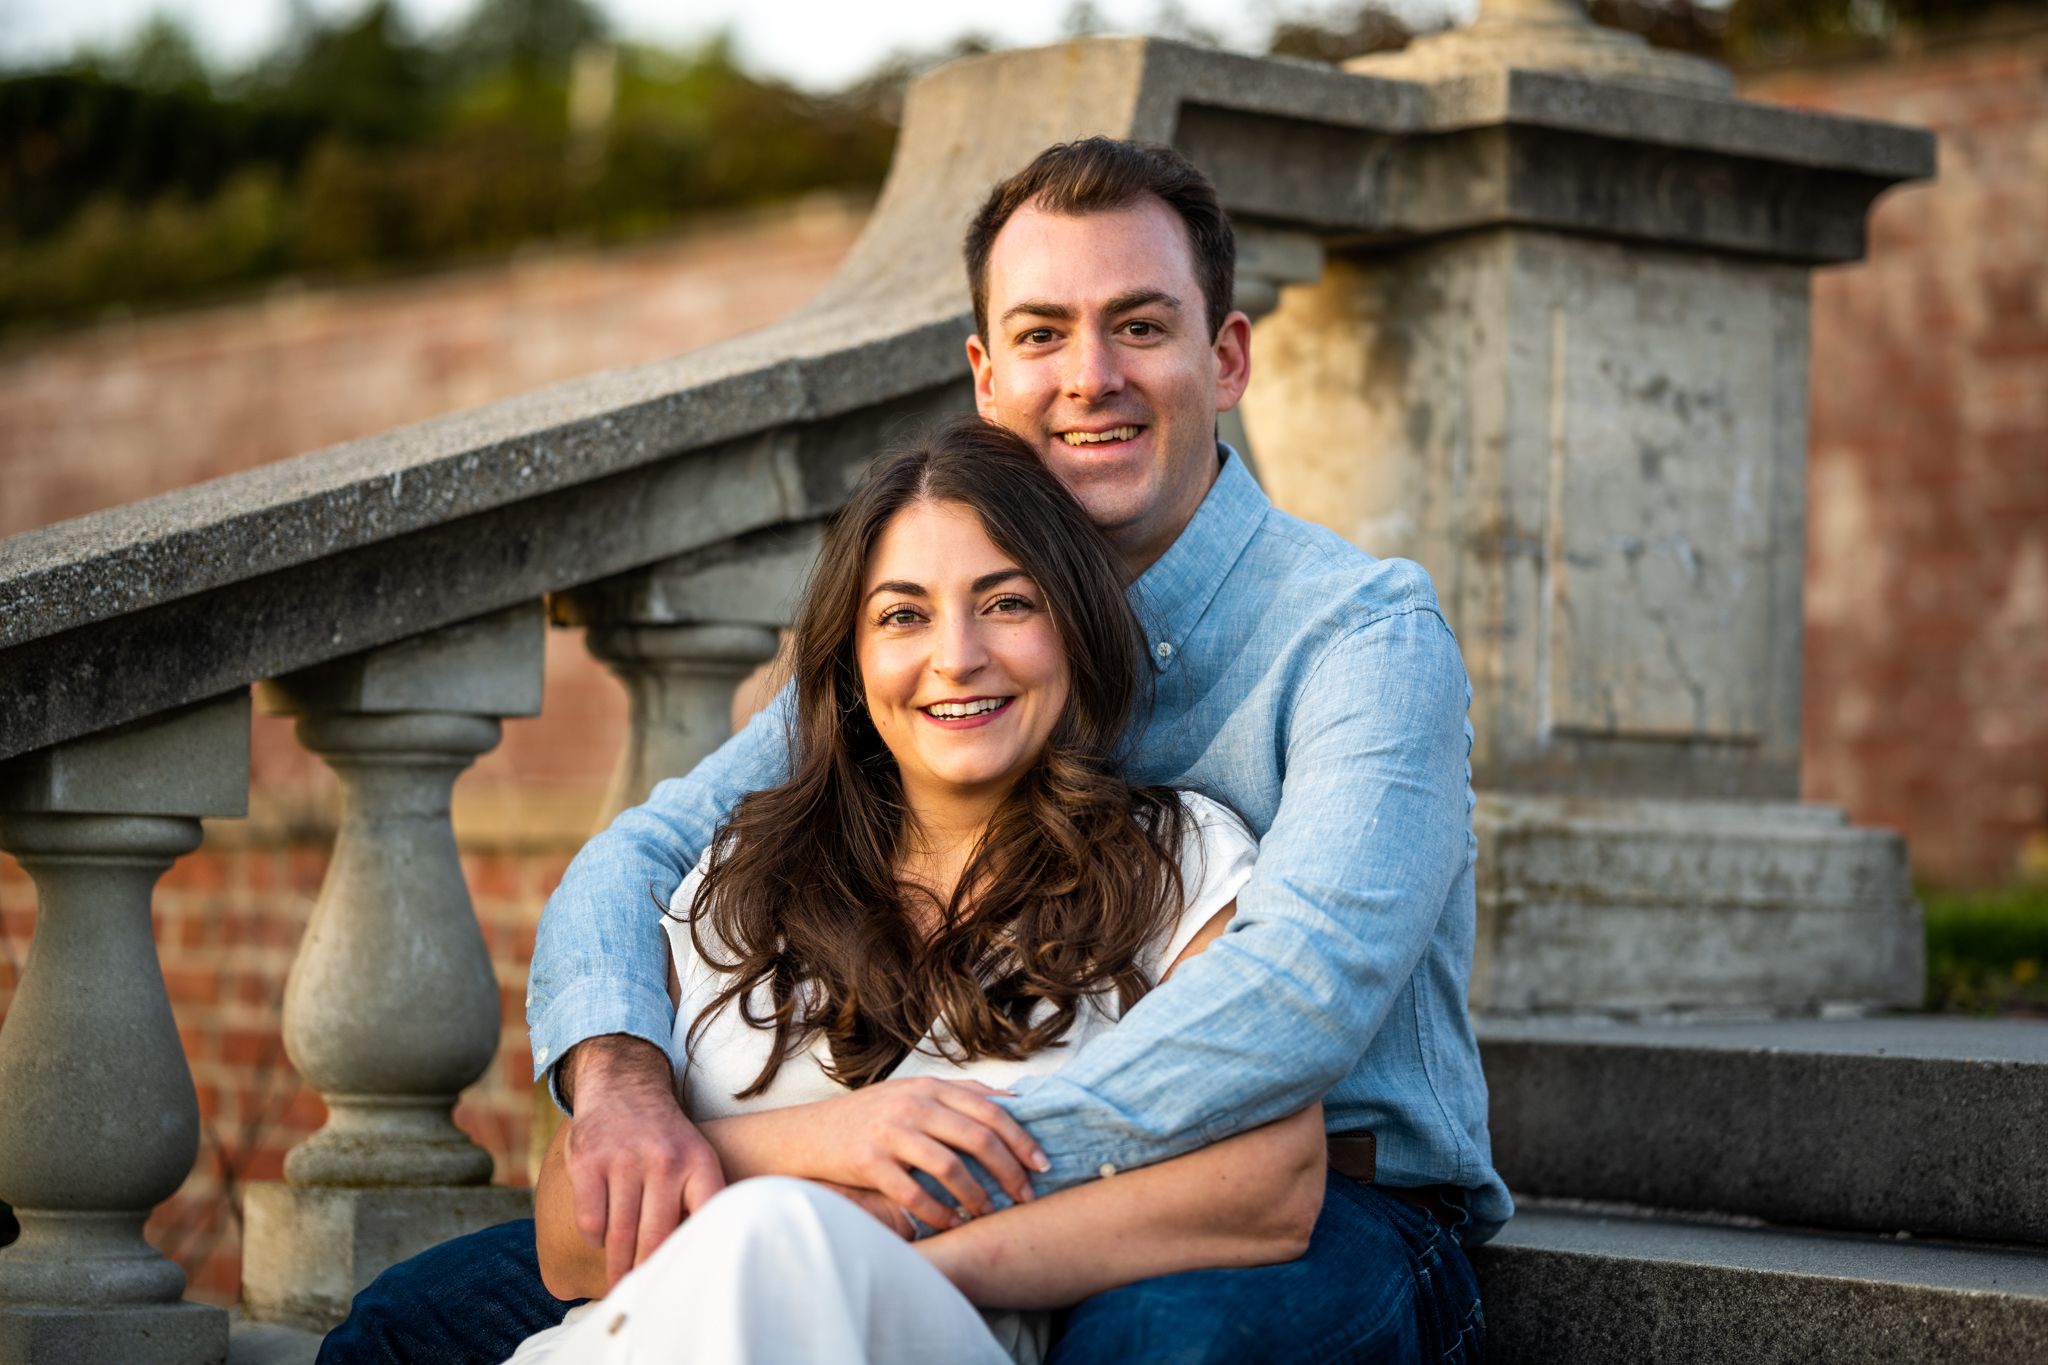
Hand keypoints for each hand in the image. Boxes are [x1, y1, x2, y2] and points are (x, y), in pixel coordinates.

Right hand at [560, 1035, 726, 1289]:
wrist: (623, 1086)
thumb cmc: (663, 1139)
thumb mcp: (694, 1156)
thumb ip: (697, 1198)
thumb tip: (698, 1255)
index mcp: (698, 1163)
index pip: (708, 1217)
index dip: (697, 1255)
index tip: (688, 1283)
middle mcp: (664, 1161)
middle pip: (657, 1239)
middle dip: (649, 1274)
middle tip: (646, 1298)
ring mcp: (624, 1161)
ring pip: (621, 1236)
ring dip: (619, 1267)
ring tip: (620, 1287)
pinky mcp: (589, 1163)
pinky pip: (591, 1222)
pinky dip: (595, 1240)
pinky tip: (601, 1241)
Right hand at [795, 1077, 1048, 1229]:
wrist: (803, 1135)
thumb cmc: (866, 1118)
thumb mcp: (911, 1093)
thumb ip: (958, 1096)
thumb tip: (1014, 1103)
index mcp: (929, 1087)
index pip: (990, 1111)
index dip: (1022, 1139)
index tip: (1043, 1164)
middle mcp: (912, 1104)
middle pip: (978, 1139)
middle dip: (1010, 1172)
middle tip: (1027, 1197)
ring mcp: (890, 1132)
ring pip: (951, 1168)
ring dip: (978, 1197)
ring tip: (991, 1215)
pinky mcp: (868, 1161)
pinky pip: (914, 1194)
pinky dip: (939, 1213)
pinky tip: (951, 1225)